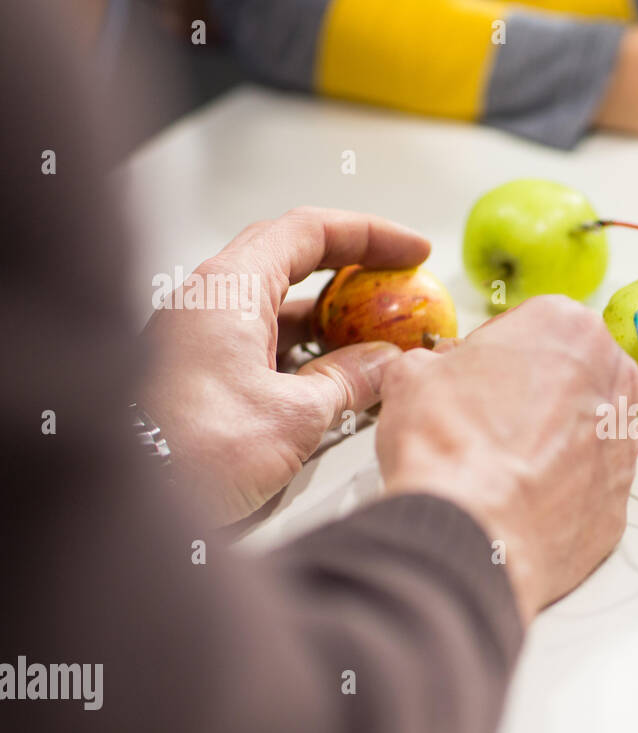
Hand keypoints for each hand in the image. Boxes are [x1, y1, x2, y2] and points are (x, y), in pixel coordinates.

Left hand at [140, 207, 429, 523]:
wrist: (132, 500)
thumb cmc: (194, 450)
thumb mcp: (296, 416)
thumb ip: (347, 380)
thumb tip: (383, 364)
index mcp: (229, 289)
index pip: (308, 232)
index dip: (369, 236)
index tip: (411, 252)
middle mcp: (207, 301)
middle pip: (291, 259)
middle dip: (352, 272)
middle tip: (396, 287)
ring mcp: (197, 335)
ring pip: (276, 304)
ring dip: (330, 317)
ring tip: (376, 342)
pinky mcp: (195, 370)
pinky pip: (259, 339)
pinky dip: (302, 348)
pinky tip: (333, 377)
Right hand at [376, 296, 637, 622]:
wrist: (474, 531)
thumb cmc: (451, 447)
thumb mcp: (414, 375)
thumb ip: (434, 361)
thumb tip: (431, 371)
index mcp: (570, 326)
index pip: (531, 326)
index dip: (493, 355)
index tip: (472, 377)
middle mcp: (612, 377)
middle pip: (568, 374)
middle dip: (531, 394)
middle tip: (486, 421)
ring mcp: (623, 441)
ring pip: (584, 429)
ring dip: (549, 440)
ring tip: (499, 465)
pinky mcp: (621, 497)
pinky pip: (588, 482)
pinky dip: (560, 488)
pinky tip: (520, 498)